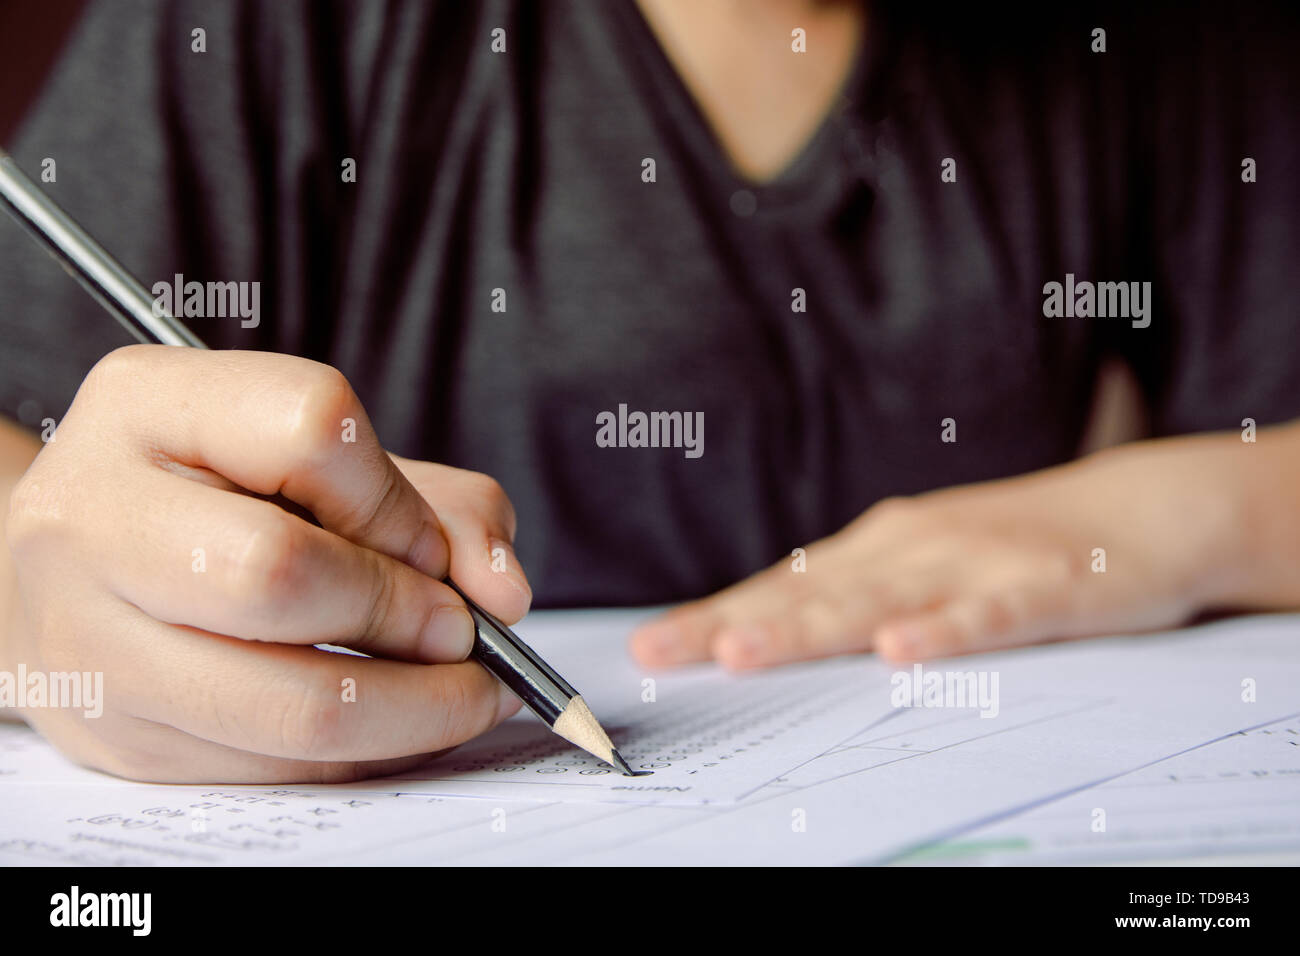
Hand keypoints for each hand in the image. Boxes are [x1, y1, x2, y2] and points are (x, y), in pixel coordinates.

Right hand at [4, 346, 528, 781]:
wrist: (79, 571)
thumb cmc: (221, 501)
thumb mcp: (326, 463)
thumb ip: (439, 506)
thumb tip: (502, 593)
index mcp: (149, 405)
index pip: (307, 426)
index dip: (398, 500)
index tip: (435, 549)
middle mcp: (94, 514)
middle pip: (277, 571)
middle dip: (403, 614)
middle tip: (460, 634)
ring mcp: (88, 636)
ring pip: (286, 702)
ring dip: (414, 708)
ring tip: (462, 691)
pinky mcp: (115, 736)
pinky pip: (276, 766)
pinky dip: (368, 752)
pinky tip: (401, 721)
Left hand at [631, 437, 1253, 668]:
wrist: (1143, 508)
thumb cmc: (1016, 543)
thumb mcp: (924, 564)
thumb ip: (856, 597)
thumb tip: (770, 628)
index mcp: (878, 549)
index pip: (782, 588)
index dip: (714, 615)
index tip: (651, 645)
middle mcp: (912, 550)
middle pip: (810, 596)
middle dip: (732, 625)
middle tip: (664, 651)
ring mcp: (975, 566)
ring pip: (881, 602)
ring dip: (810, 628)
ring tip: (742, 652)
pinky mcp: (1043, 589)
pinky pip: (989, 617)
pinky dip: (945, 633)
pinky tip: (904, 651)